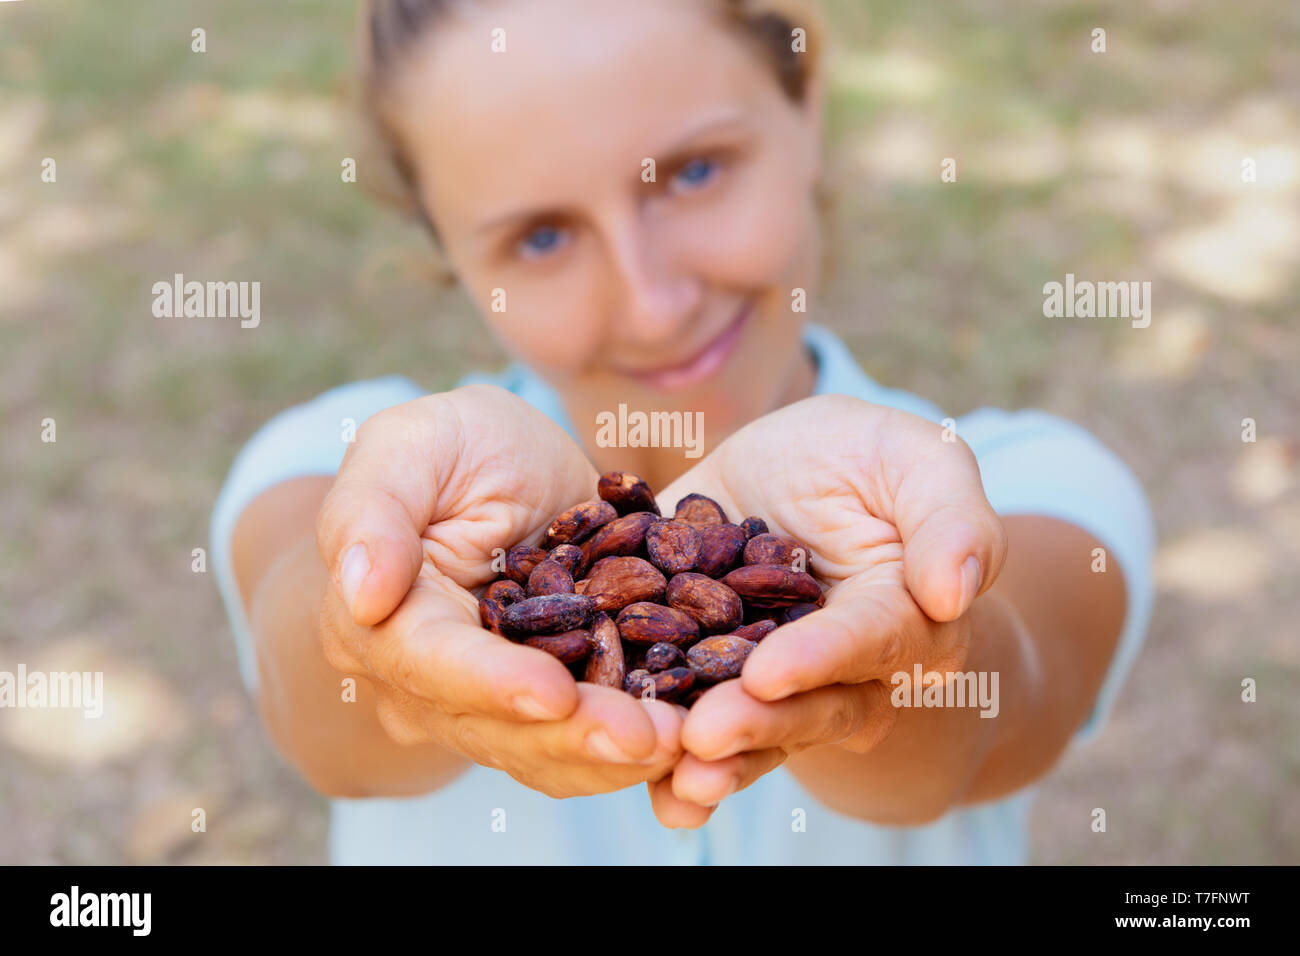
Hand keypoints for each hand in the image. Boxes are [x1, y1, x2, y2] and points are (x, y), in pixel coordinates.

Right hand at [315, 384, 681, 796]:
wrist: (501, 475)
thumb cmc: (451, 448)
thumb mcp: (411, 446)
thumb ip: (374, 510)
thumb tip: (360, 593)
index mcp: (386, 622)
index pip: (432, 664)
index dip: (492, 684)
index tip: (553, 695)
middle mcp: (430, 685)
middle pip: (498, 726)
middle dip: (575, 736)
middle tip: (650, 738)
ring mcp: (492, 706)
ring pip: (547, 751)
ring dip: (616, 755)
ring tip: (684, 742)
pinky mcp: (551, 705)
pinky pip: (588, 742)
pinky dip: (638, 745)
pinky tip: (693, 733)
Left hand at [646, 395, 1006, 825]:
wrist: (785, 466)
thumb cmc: (865, 457)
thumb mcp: (915, 457)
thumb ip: (950, 517)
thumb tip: (954, 594)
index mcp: (905, 617)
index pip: (869, 640)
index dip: (821, 658)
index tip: (768, 673)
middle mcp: (844, 670)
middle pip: (812, 707)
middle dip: (758, 725)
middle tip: (704, 737)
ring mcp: (774, 681)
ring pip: (756, 731)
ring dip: (718, 764)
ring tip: (676, 783)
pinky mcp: (709, 674)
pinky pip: (695, 717)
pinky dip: (668, 757)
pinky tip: (644, 786)